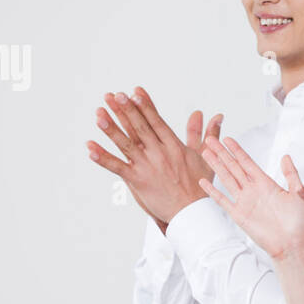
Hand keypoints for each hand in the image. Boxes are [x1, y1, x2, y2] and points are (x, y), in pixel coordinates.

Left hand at [86, 86, 222, 224]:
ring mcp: (147, 166)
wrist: (193, 212)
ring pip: (126, 143)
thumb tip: (213, 116)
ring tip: (99, 114)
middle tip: (113, 95)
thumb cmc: (198, 185)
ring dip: (111, 128)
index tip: (134, 92)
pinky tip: (91, 147)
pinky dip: (103, 158)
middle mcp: (159, 153)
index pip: (156, 121)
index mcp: (173, 146)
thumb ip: (202, 133)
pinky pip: (117, 167)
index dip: (144, 105)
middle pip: (139, 127)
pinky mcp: (138, 181)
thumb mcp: (203, 155)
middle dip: (125, 110)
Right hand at [197, 135, 303, 259]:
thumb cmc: (298, 222)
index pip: (247, 162)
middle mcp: (252, 190)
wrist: (292, 243)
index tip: (227, 138)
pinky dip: (213, 191)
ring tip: (205, 153)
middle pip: (233, 167)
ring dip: (216, 166)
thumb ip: (291, 175)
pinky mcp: (239, 215)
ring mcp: (244, 202)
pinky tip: (204, 182)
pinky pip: (223, 201)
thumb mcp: (297, 193)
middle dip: (222, 153)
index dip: (237, 150)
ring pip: (227, 179)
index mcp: (266, 183)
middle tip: (210, 139)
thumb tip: (285, 156)